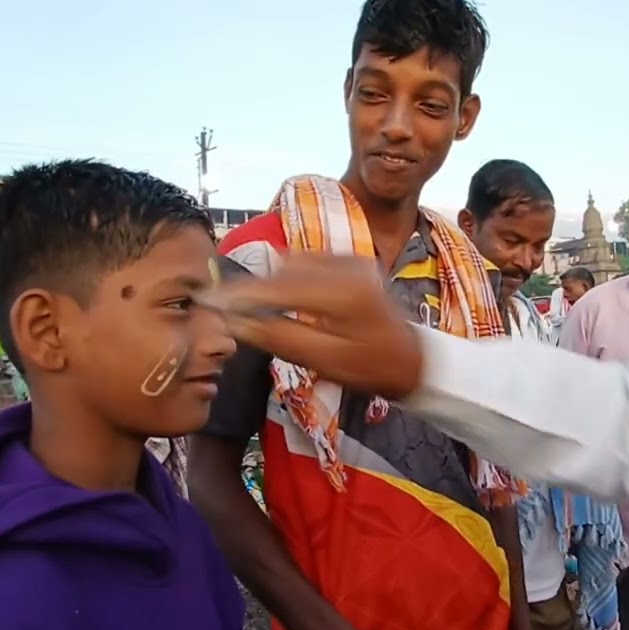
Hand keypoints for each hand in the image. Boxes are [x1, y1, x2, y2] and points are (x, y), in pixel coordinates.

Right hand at [215, 254, 424, 399]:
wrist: (419, 360)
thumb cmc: (375, 369)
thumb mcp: (327, 363)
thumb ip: (281, 339)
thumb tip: (237, 324)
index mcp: (342, 293)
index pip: (277, 286)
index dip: (240, 294)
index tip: (209, 301)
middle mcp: (347, 265)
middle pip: (282, 268)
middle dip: (254, 287)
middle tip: (229, 308)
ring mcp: (352, 259)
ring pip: (294, 261)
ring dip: (273, 282)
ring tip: (257, 308)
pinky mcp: (353, 261)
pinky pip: (310, 261)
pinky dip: (292, 277)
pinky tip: (287, 300)